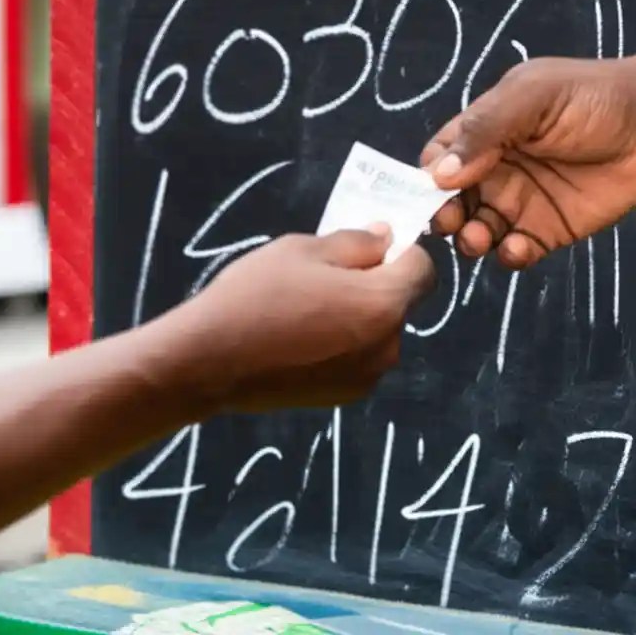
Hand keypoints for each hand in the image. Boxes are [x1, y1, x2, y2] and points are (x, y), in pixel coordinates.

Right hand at [143, 226, 434, 413]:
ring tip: (309, 310)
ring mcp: (369, 376)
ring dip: (360, 316)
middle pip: (400, 303)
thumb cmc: (257, 294)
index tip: (372, 248)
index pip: (424, 269)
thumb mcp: (304, 249)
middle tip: (328, 277)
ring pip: (380, 332)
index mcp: (385, 303)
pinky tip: (303, 339)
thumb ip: (356, 243)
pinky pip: (360, 358)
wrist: (210, 361)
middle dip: (377, 285)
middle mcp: (389, 345)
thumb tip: (386, 239)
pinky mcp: (346, 396)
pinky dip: (345, 345)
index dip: (404, 253)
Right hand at [422, 56, 635, 269]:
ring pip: (477, 232)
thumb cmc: (589, 97)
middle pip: (448, 203)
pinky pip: (515, 252)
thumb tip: (437, 174)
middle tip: (450, 222)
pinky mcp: (548, 231)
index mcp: (483, 133)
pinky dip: (509, 256)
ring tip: (480, 237)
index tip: (426, 193)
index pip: (436, 161)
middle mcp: (495, 171)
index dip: (424, 179)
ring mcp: (520, 203)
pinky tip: (518, 247)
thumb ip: (485, 129)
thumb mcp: (531, 98)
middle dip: (442, 217)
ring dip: (471, 240)